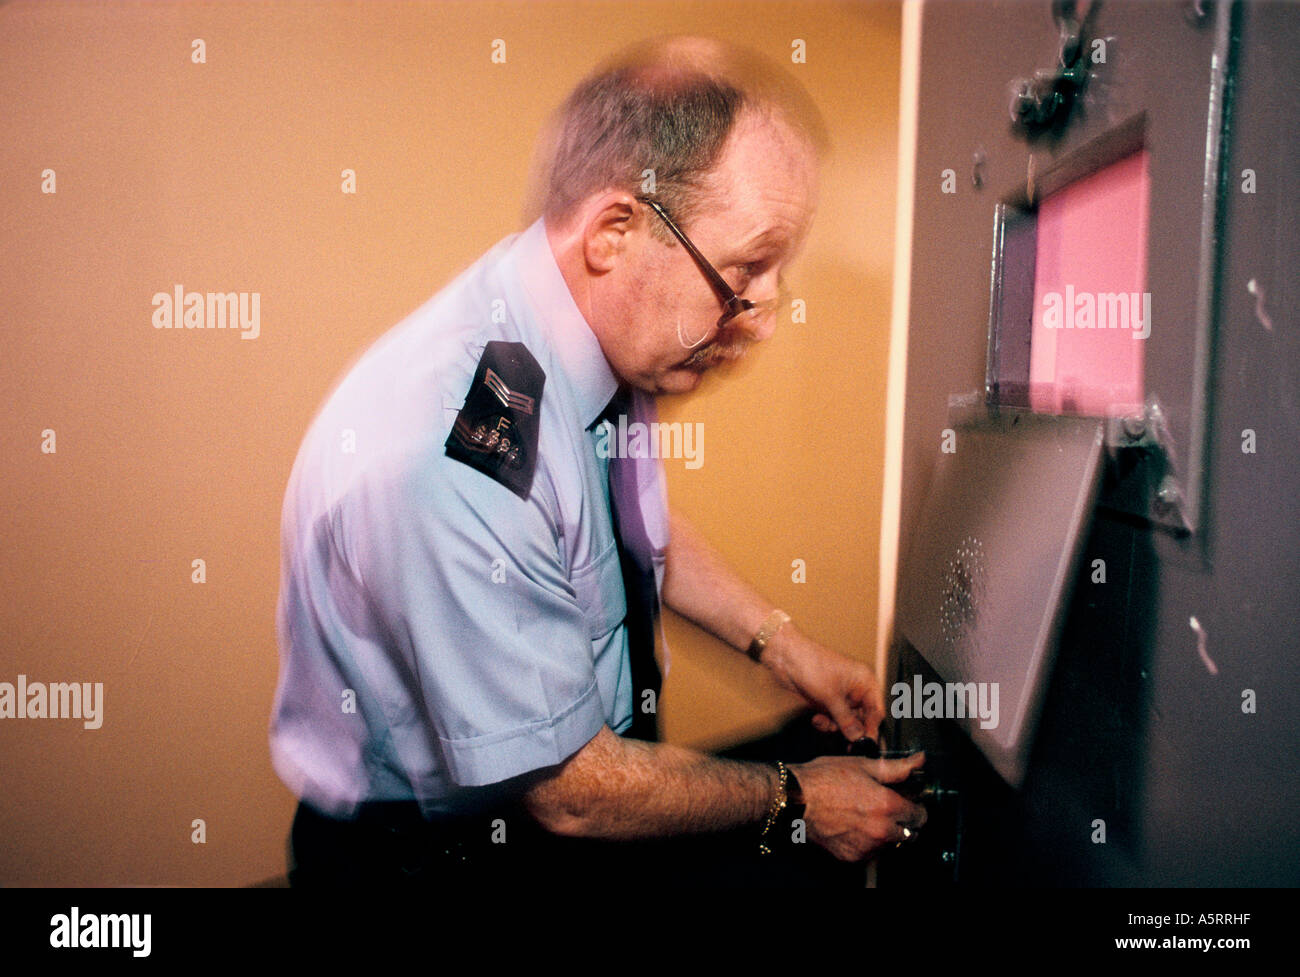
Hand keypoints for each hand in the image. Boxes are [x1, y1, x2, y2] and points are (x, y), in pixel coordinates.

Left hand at [760, 628, 885, 743]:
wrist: (786, 657)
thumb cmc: (812, 665)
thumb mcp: (831, 696)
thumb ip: (846, 719)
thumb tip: (858, 737)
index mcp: (865, 682)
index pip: (876, 711)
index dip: (872, 729)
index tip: (866, 744)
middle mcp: (856, 690)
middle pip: (862, 719)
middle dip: (852, 730)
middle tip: (846, 746)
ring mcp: (840, 696)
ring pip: (846, 722)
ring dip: (835, 726)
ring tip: (823, 721)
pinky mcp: (827, 701)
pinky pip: (832, 719)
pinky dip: (825, 722)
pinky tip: (816, 718)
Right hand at [788, 752, 926, 860]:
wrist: (795, 799)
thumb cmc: (825, 779)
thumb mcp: (863, 766)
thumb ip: (896, 768)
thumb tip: (918, 761)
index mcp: (886, 806)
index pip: (919, 816)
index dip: (915, 807)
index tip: (908, 803)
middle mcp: (880, 830)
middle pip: (909, 834)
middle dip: (903, 822)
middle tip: (887, 809)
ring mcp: (866, 847)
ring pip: (890, 844)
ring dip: (886, 833)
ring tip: (866, 816)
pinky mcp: (852, 857)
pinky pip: (870, 852)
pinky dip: (868, 843)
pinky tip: (855, 826)